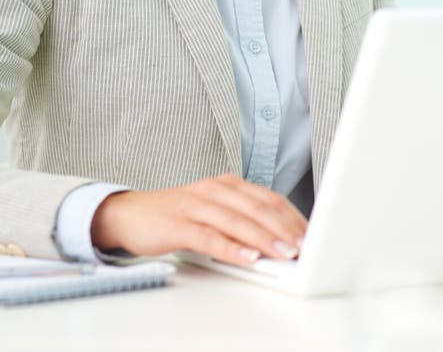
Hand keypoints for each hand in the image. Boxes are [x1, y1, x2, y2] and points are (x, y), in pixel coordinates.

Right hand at [90, 173, 306, 265]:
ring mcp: (195, 204)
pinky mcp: (178, 224)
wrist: (130, 214)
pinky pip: (209, 236)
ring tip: (285, 255)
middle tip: (305, 246)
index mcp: (226, 184)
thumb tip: (279, 241)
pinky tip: (247, 258)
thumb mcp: (213, 211)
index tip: (311, 234)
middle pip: (256, 207)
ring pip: (237, 221)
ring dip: (264, 239)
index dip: (291, 216)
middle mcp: (213, 189)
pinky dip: (231, 248)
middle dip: (284, 228)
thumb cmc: (177, 216)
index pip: (267, 198)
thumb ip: (241, 220)